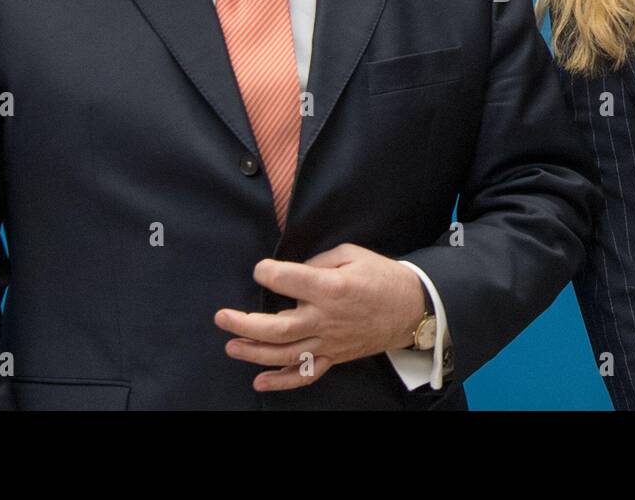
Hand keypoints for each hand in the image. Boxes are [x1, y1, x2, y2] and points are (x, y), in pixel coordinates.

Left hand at [215, 243, 426, 391]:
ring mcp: (330, 342)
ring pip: (286, 354)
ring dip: (254, 353)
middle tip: (222, 317)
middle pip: (277, 328)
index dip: (267, 273)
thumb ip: (318, 261)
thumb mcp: (352, 254)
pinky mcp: (335, 357)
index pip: (287, 281)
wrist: (412, 308)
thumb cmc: (382, 276)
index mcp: (331, 288)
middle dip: (244, 324)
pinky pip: (307, 374)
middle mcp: (326, 319)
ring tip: (231, 346)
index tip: (259, 269)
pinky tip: (260, 381)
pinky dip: (282, 381)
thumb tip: (294, 272)